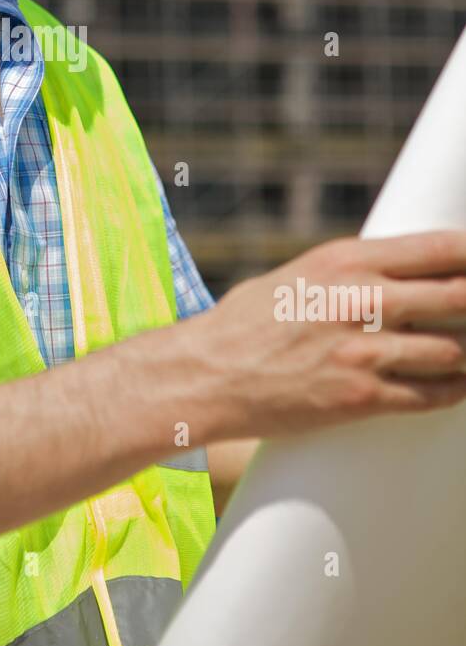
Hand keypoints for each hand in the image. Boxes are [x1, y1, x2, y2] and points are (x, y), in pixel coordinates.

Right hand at [168, 230, 465, 443]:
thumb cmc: (246, 323)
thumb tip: (398, 276)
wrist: (205, 373)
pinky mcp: (361, 396)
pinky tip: (456, 385)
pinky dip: (452, 391)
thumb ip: (353, 273)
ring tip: (465, 352)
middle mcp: (362, 299)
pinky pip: (430, 394)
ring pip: (453, 351)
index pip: (440, 248)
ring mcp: (364, 350)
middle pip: (458, 296)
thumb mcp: (301, 275)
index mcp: (347, 260)